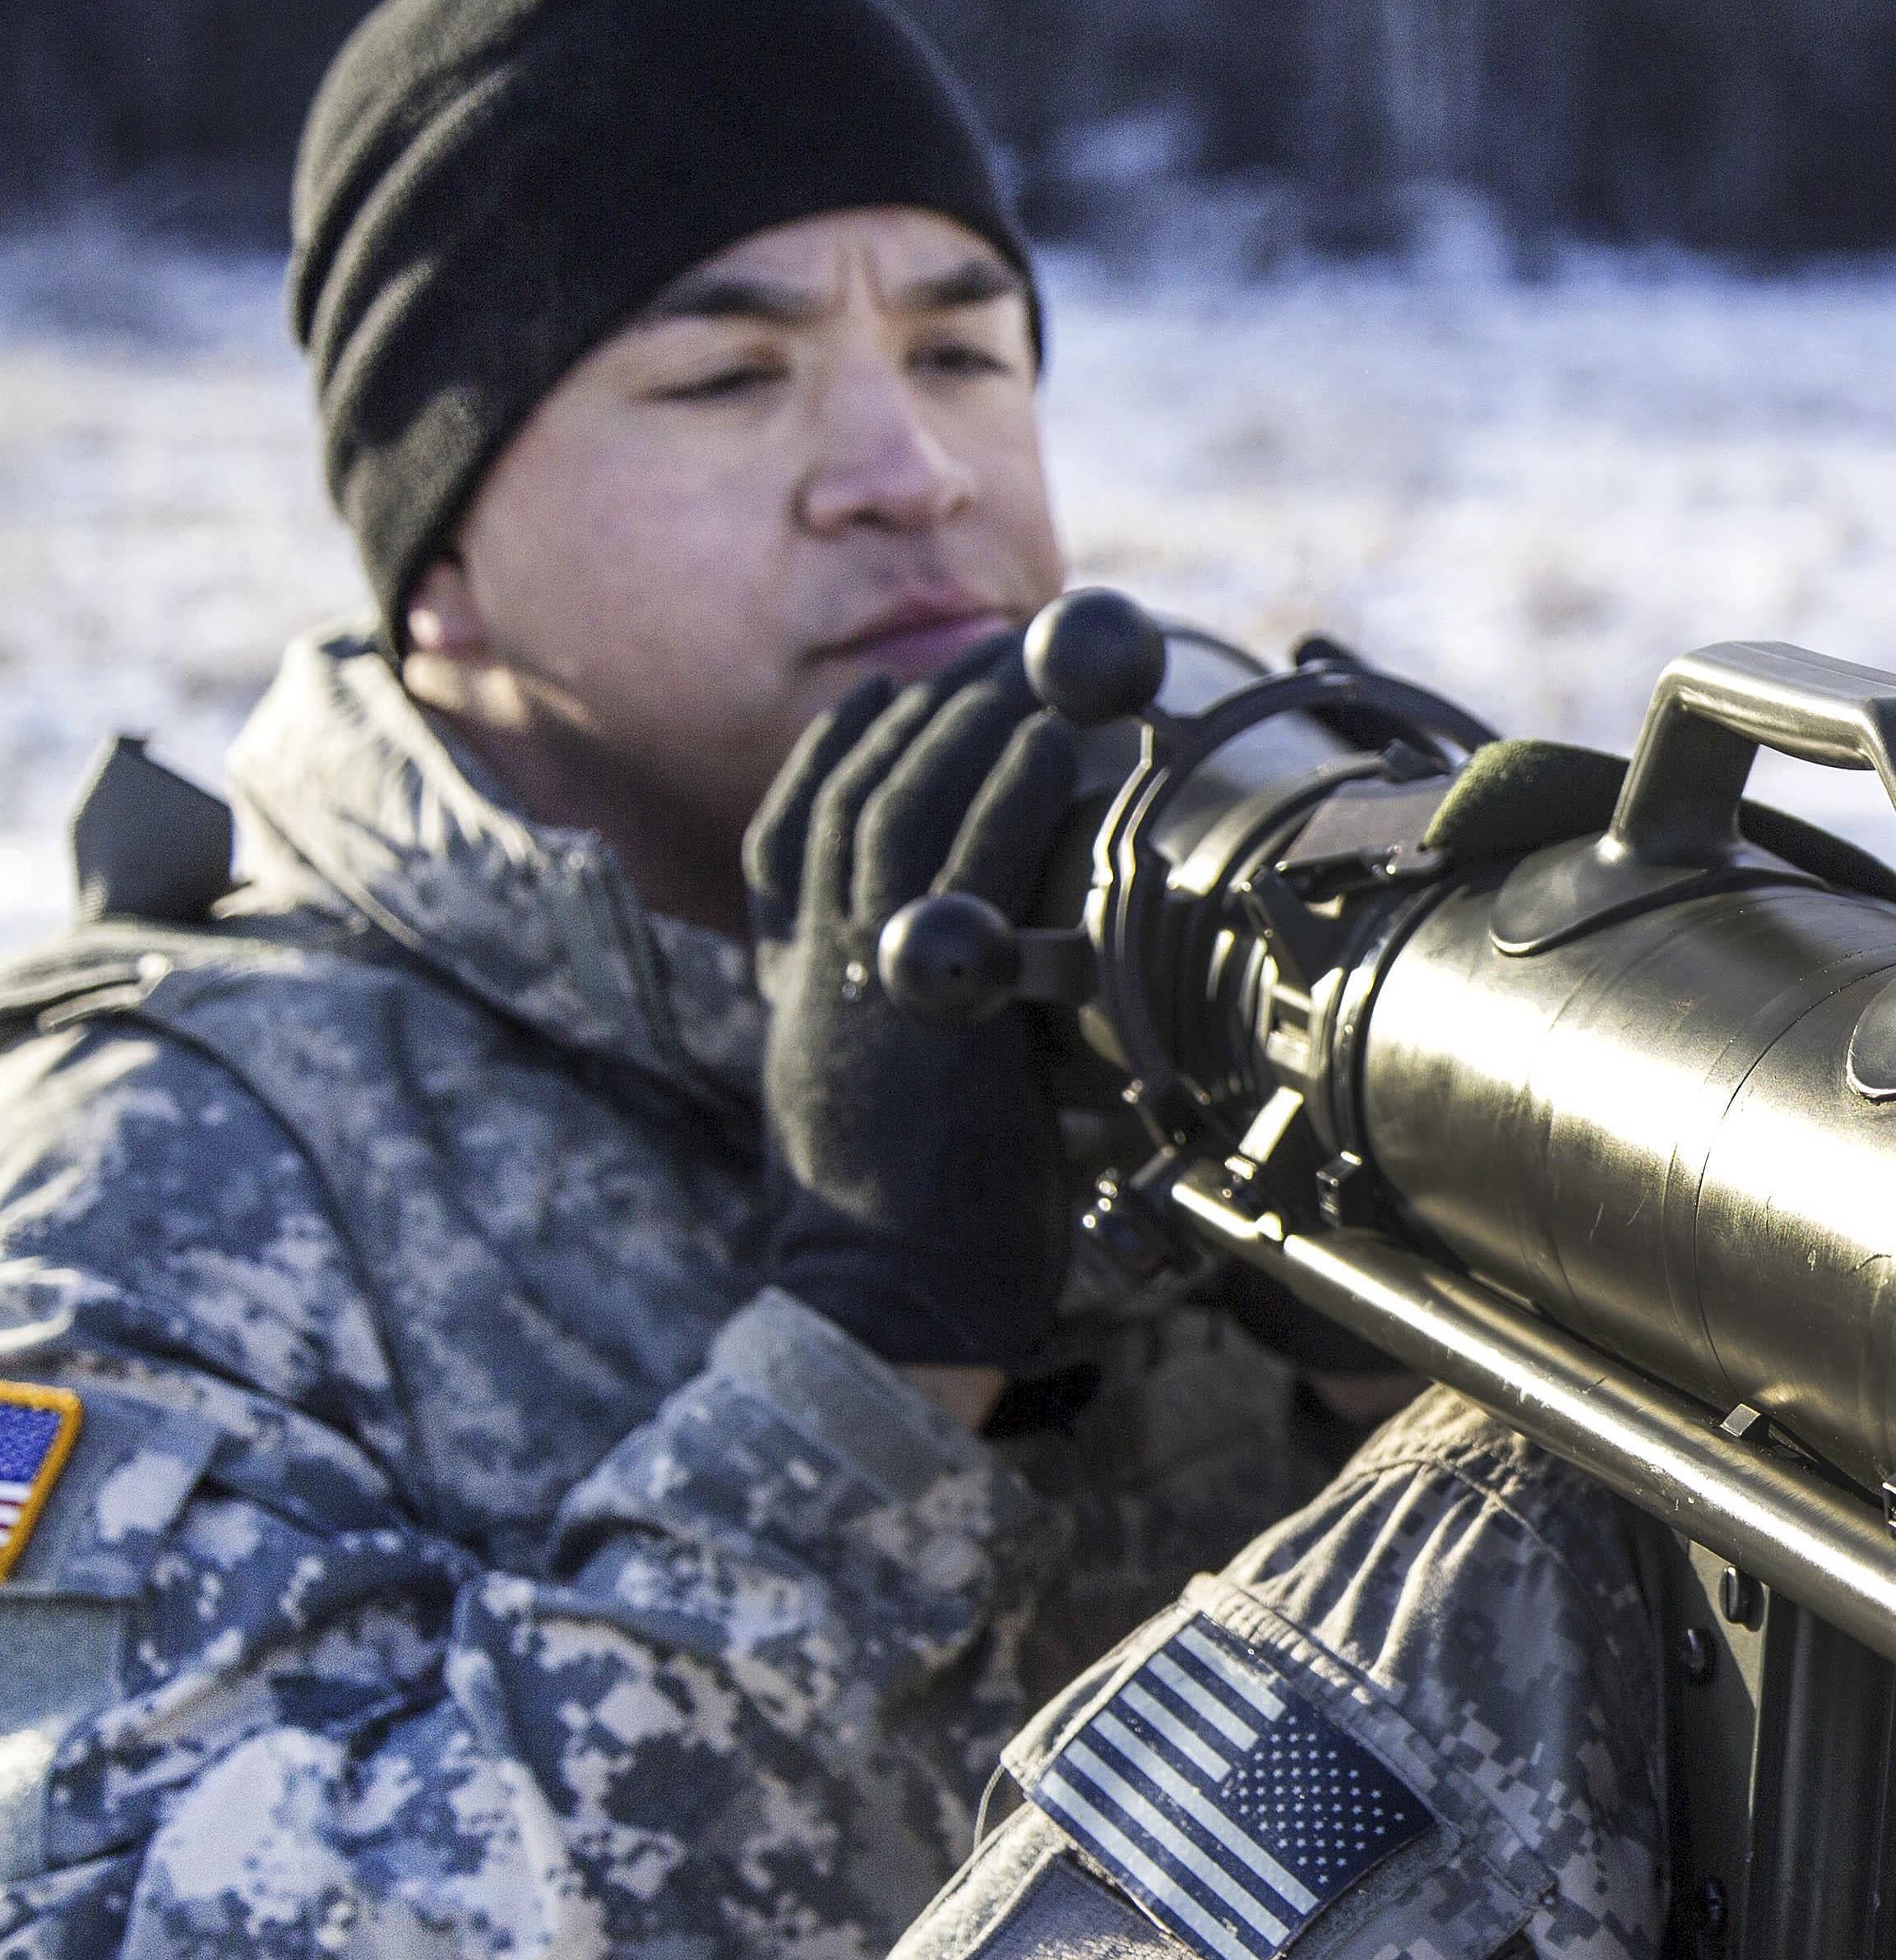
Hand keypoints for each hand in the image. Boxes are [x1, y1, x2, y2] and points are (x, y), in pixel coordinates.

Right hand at [746, 640, 1078, 1374]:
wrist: (885, 1311)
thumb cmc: (919, 1232)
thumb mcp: (899, 1106)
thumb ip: (927, 1032)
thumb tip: (1013, 988)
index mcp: (797, 991)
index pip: (791, 841)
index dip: (834, 756)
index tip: (882, 695)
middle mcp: (814, 971)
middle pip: (845, 797)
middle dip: (920, 710)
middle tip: (989, 648)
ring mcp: (858, 985)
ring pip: (892, 812)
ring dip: (963, 725)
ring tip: (1024, 664)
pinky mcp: (919, 1010)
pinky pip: (954, 872)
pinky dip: (997, 795)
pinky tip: (1041, 742)